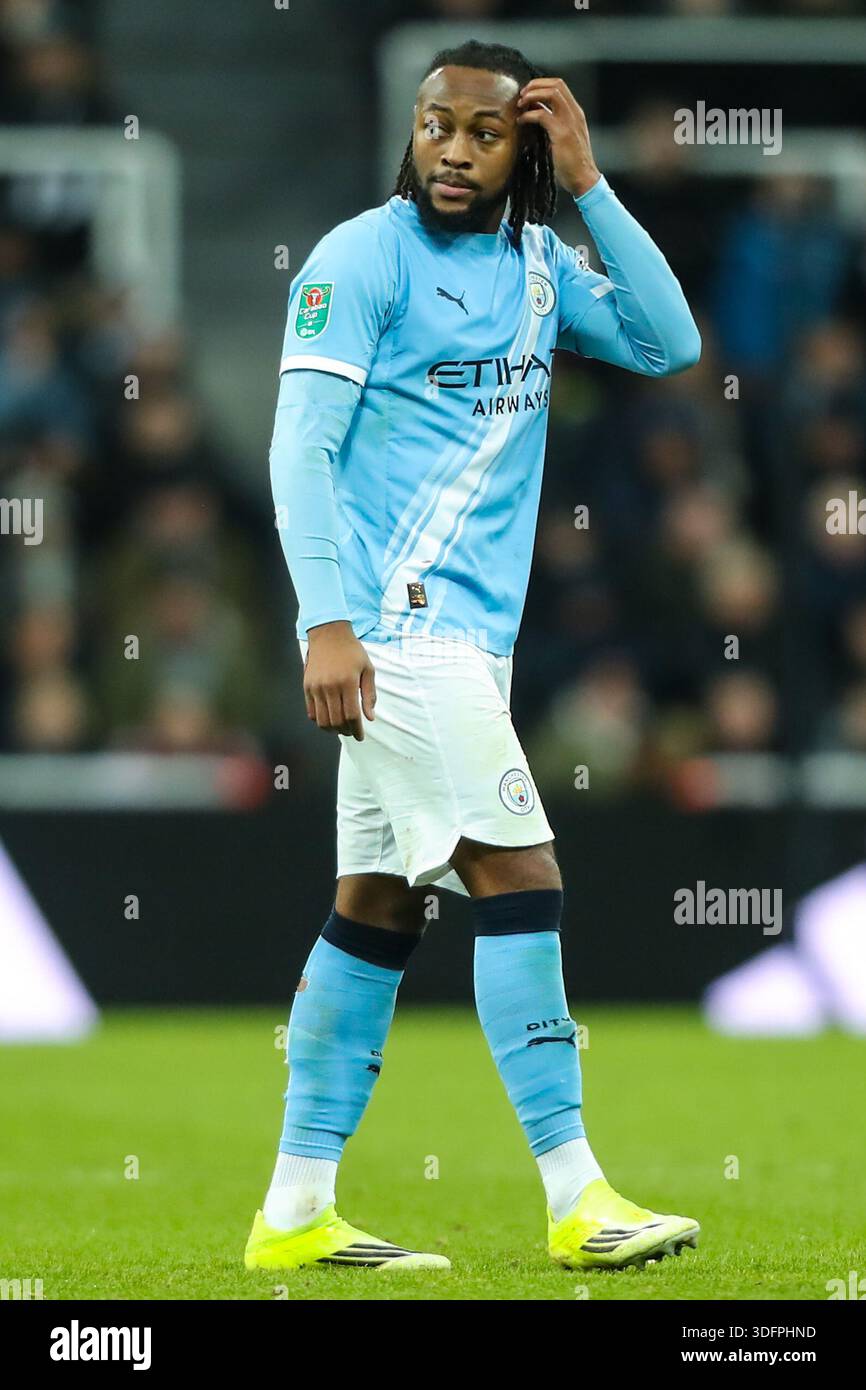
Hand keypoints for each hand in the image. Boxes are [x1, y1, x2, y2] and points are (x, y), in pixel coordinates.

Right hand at [304, 620, 376, 740]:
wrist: (329, 634)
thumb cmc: (352, 651)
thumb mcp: (368, 669)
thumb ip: (370, 694)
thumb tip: (370, 717)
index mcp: (348, 682)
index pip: (352, 715)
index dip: (357, 730)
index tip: (360, 736)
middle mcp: (330, 686)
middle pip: (337, 721)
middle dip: (346, 731)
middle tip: (352, 732)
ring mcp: (316, 687)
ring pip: (323, 720)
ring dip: (333, 729)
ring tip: (341, 728)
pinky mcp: (307, 687)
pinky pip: (311, 712)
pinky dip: (320, 721)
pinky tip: (329, 719)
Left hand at [516, 78, 600, 198]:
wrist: (583, 179)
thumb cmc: (572, 163)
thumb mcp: (565, 138)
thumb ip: (555, 124)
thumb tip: (536, 114)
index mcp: (576, 113)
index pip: (560, 86)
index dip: (542, 84)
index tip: (528, 93)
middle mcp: (575, 113)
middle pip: (556, 84)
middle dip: (536, 85)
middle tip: (522, 95)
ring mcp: (569, 122)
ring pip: (551, 93)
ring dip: (533, 95)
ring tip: (520, 104)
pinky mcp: (561, 134)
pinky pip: (542, 114)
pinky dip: (529, 115)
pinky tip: (521, 121)